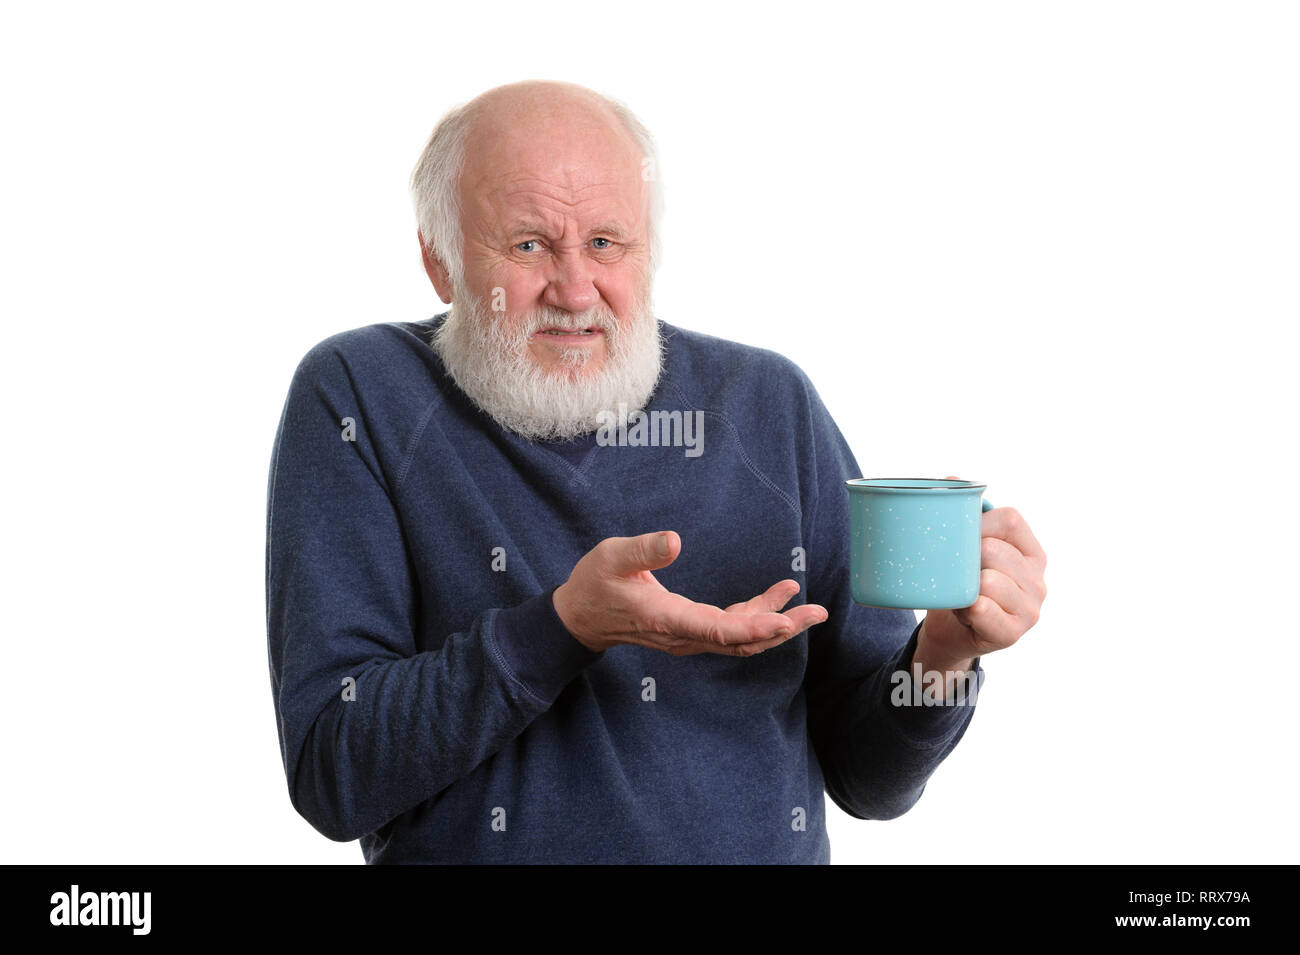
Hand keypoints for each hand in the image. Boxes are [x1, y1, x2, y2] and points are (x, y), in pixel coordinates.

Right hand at [553, 531, 827, 656]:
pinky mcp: (691, 631)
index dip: (752, 626)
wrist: (580, 617)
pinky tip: (777, 600)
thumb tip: (675, 540)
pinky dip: (758, 619)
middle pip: (740, 640)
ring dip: (776, 626)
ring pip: (740, 640)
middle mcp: (683, 635)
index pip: (717, 629)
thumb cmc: (595, 583)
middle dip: (781, 629)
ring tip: (809, 609)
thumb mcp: (611, 557)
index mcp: (666, 618)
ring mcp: (689, 637)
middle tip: (817, 613)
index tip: (782, 620)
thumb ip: (643, 550)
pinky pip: (731, 632)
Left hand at [914, 477, 1047, 673]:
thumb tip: (950, 478)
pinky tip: (964, 611)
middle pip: (994, 549)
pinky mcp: (1013, 633)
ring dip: (962, 586)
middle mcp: (1039, 580)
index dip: (977, 523)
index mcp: (1032, 552)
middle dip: (965, 558)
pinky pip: (981, 608)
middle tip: (955, 572)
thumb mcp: (964, 549)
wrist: (951, 634)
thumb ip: (962, 514)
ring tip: (961, 594)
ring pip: (986, 579)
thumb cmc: (959, 584)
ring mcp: (1031, 609)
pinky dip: (964, 607)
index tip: (957, 536)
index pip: (1010, 520)